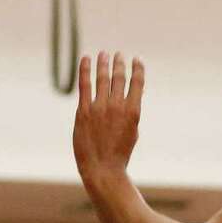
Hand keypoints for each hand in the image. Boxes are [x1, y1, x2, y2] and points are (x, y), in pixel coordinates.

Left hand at [73, 53, 143, 183]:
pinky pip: (84, 85)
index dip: (138, 69)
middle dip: (119, 64)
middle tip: (118, 55)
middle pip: (119, 78)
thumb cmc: (119, 153)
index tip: (137, 59)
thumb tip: (127, 98)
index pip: (137, 83)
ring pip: (102, 78)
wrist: (102, 168)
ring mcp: (100, 107)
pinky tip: (86, 59)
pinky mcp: (84, 111)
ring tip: (104, 54)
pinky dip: (85, 70)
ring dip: (104, 64)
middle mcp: (117, 106)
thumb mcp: (132, 132)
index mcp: (133, 111)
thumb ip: (130, 113)